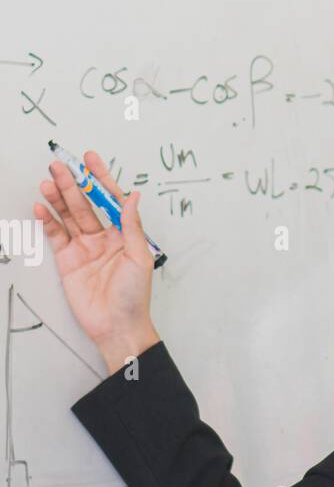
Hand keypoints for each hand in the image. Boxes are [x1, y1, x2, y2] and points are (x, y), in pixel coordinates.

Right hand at [34, 149, 159, 364]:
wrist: (117, 326)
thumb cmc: (134, 296)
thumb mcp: (139, 257)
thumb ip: (132, 225)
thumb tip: (134, 196)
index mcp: (123, 234)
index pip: (111, 200)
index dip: (100, 179)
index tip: (90, 159)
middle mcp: (103, 238)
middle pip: (85, 204)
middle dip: (73, 183)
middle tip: (61, 165)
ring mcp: (84, 248)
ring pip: (69, 215)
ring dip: (58, 198)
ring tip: (48, 181)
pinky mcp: (68, 260)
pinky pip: (56, 235)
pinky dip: (48, 220)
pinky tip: (41, 207)